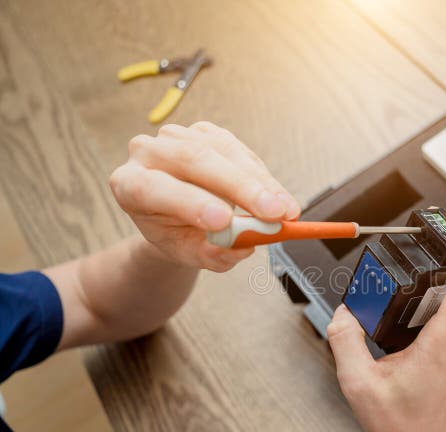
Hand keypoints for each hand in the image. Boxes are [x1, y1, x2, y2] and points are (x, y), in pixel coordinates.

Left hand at [110, 121, 300, 271]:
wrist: (176, 217)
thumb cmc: (177, 234)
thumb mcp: (188, 253)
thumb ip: (212, 254)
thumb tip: (243, 247)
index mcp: (130, 185)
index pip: (156, 189)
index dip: (191, 202)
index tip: (224, 220)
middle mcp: (149, 153)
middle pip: (194, 160)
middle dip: (240, 188)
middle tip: (273, 214)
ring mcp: (179, 137)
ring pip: (223, 152)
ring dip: (261, 183)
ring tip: (285, 211)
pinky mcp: (208, 133)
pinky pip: (241, 151)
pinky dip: (263, 177)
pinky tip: (276, 199)